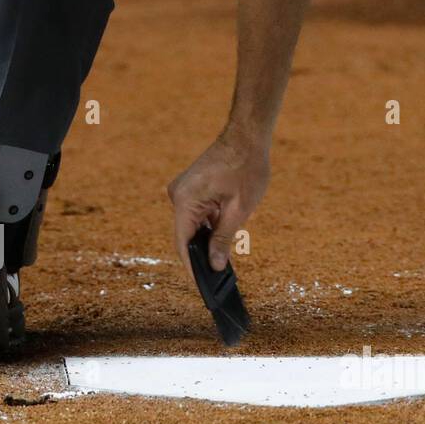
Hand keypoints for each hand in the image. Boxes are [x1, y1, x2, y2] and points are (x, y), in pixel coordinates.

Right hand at [167, 132, 269, 273]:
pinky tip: (221, 245)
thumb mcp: (238, 210)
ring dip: (206, 244)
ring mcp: (183, 192)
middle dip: (200, 258)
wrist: (246, 137)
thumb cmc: (246, 168)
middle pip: (186, 237)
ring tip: (220, 268)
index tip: (202, 286)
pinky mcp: (191, 190)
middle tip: (216, 282)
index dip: (192, 267)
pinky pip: (197, 216)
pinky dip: (208, 229)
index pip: (183, 243)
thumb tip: (215, 266)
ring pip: (192, 227)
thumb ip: (223, 239)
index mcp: (186, 201)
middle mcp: (178, 196)